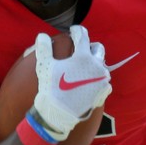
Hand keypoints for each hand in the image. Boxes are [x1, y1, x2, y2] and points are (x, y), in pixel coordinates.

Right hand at [32, 24, 111, 140]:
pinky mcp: (104, 92)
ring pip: (102, 65)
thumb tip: (42, 35)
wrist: (59, 114)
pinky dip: (97, 78)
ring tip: (84, 65)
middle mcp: (97, 66)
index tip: (73, 30)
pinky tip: (89, 80)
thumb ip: (44, 48)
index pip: (83, 36)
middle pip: (98, 49)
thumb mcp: (45, 66)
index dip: (77, 30)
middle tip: (81, 47)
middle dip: (90, 46)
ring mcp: (102, 80)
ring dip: (94, 62)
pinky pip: (104, 81)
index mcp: (84, 57)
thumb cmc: (52, 88)